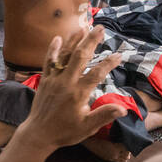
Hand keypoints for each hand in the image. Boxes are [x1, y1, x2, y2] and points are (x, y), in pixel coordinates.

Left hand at [18, 26, 125, 150]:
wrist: (38, 134)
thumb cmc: (65, 132)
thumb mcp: (87, 127)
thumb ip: (104, 115)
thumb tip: (123, 109)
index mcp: (78, 93)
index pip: (96, 74)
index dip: (108, 63)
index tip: (118, 55)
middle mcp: (66, 82)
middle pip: (80, 57)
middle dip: (91, 41)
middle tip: (101, 28)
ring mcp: (53, 79)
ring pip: (64, 55)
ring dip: (74, 40)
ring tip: (83, 27)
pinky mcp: (44, 80)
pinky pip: (48, 61)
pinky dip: (52, 49)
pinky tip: (57, 38)